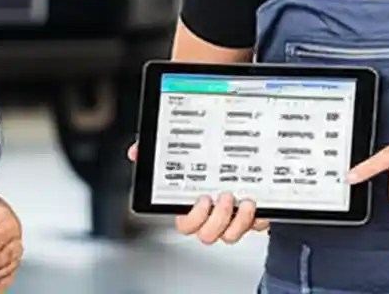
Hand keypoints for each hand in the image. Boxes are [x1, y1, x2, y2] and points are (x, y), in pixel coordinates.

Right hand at [128, 142, 268, 244]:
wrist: (245, 164)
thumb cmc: (207, 164)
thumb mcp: (182, 154)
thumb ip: (156, 153)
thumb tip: (135, 152)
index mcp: (193, 207)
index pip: (185, 224)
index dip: (192, 218)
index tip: (202, 199)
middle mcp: (212, 217)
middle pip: (207, 236)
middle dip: (215, 219)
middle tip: (222, 197)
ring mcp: (232, 220)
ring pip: (229, 237)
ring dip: (236, 221)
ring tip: (241, 200)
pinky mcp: (252, 218)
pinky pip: (253, 228)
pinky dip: (253, 217)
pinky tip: (252, 202)